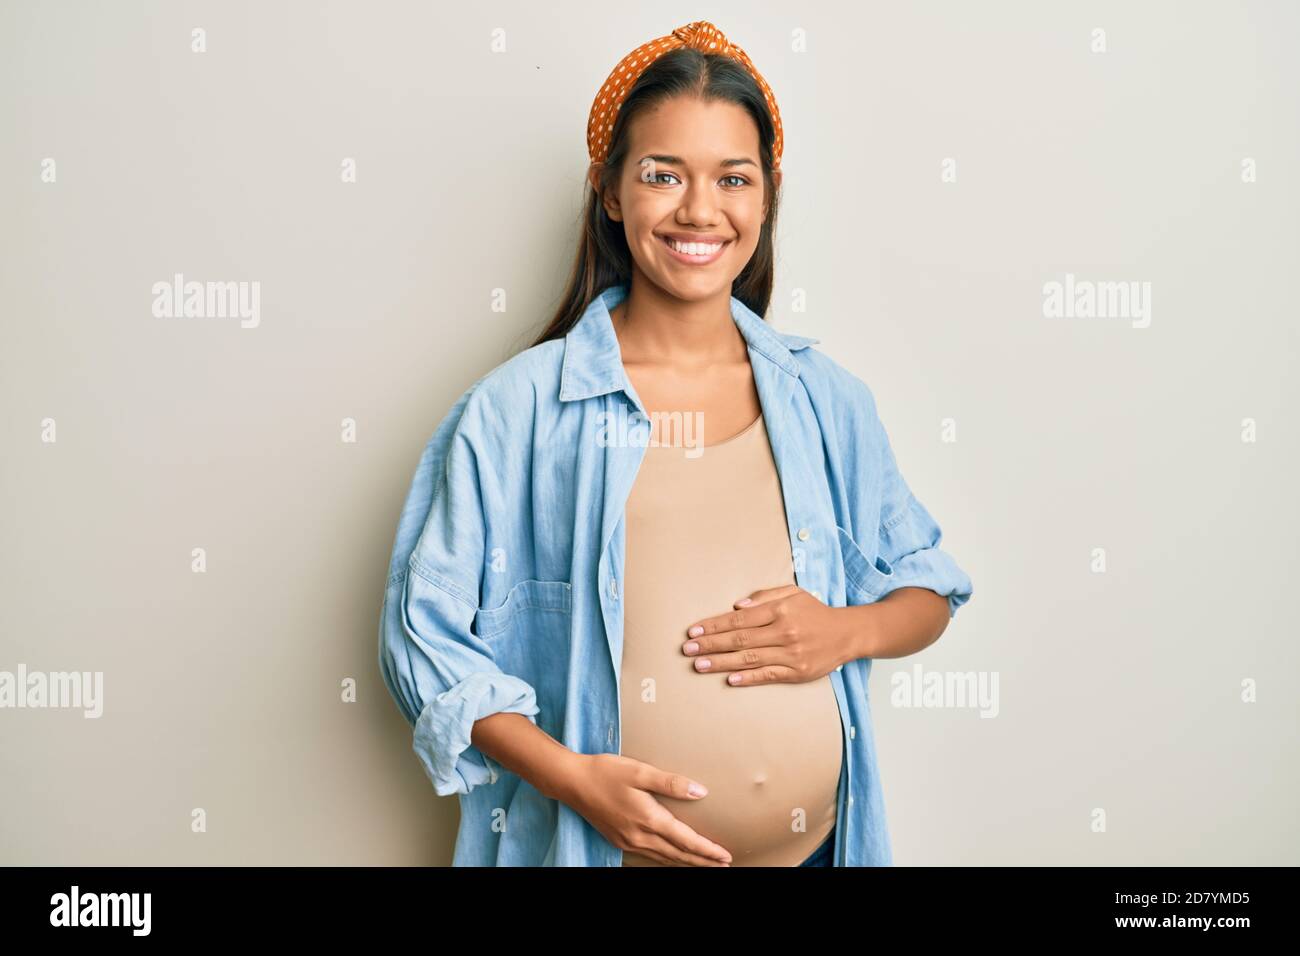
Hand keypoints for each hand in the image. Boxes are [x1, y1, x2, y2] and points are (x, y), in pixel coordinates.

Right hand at [562, 753, 732, 865]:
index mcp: (649, 819)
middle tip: (723, 865)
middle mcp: (640, 836)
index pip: (686, 841)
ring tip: (704, 864)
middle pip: (678, 855)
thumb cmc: (605, 772)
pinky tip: (672, 857)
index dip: (708, 850)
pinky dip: (667, 859)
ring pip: (664, 858)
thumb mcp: (640, 771)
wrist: (571, 782)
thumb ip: (671, 783)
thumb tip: (700, 792)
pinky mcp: (619, 840)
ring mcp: (628, 841)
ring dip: (686, 862)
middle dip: (702, 862)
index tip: (726, 856)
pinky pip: (650, 855)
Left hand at [681, 584, 860, 685]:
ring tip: (699, 665)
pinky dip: (748, 678)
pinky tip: (729, 679)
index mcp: (781, 610)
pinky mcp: (797, 672)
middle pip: (740, 639)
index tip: (694, 630)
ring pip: (750, 659)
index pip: (740, 618)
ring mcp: (791, 654)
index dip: (715, 625)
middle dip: (711, 644)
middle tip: (687, 649)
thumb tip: (736, 605)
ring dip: (721, 662)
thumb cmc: (814, 612)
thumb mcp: (793, 593)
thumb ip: (765, 596)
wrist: (847, 634)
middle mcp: (785, 631)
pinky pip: (768, 675)